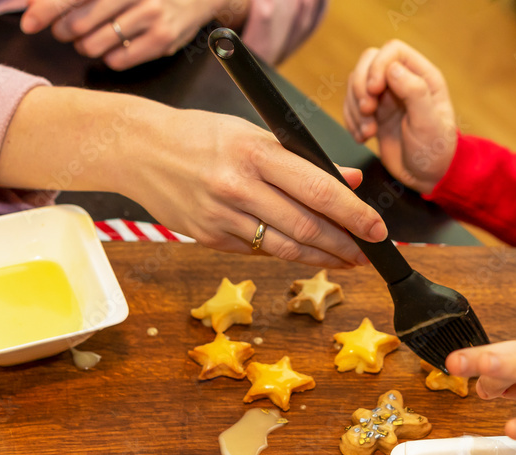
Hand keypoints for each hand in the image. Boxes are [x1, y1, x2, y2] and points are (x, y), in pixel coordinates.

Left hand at [20, 0, 249, 70]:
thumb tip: (33, 3)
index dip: (45, 10)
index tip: (28, 23)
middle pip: (77, 25)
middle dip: (64, 32)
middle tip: (68, 31)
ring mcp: (149, 15)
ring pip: (94, 46)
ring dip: (85, 46)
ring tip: (95, 38)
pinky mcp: (161, 39)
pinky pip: (118, 60)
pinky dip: (109, 57)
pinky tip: (117, 47)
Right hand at [127, 108, 386, 267]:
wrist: (137, 148)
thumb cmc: (200, 135)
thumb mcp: (253, 133)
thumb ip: (303, 159)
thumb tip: (350, 180)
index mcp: (255, 152)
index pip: (318, 189)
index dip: (354, 214)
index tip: (378, 230)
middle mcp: (239, 186)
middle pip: (306, 227)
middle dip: (344, 245)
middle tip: (367, 254)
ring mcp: (221, 216)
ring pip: (285, 247)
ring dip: (321, 258)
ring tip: (345, 260)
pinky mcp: (209, 237)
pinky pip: (257, 250)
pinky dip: (285, 252)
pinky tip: (304, 253)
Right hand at [343, 40, 457, 193]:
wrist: (427, 178)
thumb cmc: (435, 152)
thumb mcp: (429, 124)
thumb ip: (414, 92)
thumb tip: (392, 68)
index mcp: (423, 77)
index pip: (392, 51)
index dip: (377, 65)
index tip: (374, 90)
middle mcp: (403, 82)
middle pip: (368, 63)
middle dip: (361, 87)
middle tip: (368, 112)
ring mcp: (386, 98)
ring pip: (356, 85)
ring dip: (355, 109)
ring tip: (368, 133)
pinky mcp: (374, 114)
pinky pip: (351, 107)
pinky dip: (351, 121)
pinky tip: (362, 138)